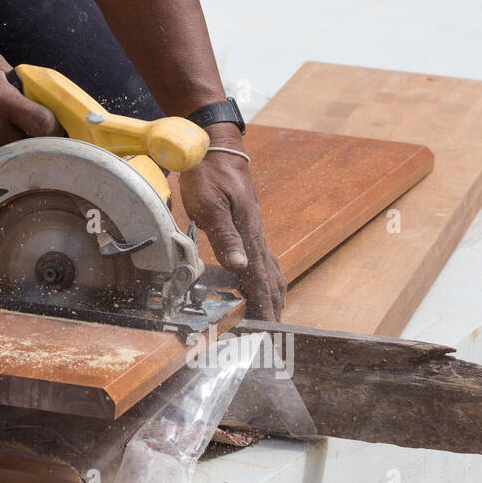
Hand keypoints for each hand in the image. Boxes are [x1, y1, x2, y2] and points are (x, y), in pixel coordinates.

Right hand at [0, 52, 58, 171]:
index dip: (53, 131)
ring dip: (9, 156)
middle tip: (30, 142)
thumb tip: (36, 95)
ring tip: (1, 144)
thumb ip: (15, 81)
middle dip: (32, 145)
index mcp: (4, 100)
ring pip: (6, 161)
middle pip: (28, 148)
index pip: (44, 124)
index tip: (52, 132)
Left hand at [179, 128, 285, 319]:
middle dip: (271, 307)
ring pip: (271, 271)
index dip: (262, 305)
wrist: (216, 149)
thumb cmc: (209, 175)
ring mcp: (255, 231)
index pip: (258, 278)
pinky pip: (264, 260)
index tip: (266, 329)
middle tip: (272, 334)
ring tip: (272, 317)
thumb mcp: (209, 204)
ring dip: (272, 295)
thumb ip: (224, 236)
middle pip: (270, 279)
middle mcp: (257, 235)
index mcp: (248, 233)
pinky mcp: (249, 227)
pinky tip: (263, 286)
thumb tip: (240, 267)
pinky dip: (267, 279)